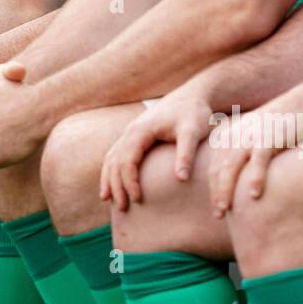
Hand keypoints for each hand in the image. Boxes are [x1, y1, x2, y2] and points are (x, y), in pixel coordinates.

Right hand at [100, 83, 216, 211]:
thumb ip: (186, 154)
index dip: (129, 181)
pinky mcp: (136, 135)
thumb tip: (181, 179)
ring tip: (108, 200)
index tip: (138, 200)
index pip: (128, 160)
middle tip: (123, 208)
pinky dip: (111, 169)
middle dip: (116, 185)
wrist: (193, 95)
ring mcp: (131, 132)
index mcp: (141, 130)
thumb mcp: (193, 131)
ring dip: (109, 178)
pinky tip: (113, 183)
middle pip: (115, 161)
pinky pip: (116, 154)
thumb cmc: (194, 113)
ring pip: (111, 157)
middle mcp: (131, 130)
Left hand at [207, 107, 290, 217]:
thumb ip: (244, 157)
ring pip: (231, 166)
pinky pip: (258, 161)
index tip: (217, 209)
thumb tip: (242, 185)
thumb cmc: (279, 129)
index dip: (213, 189)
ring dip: (226, 189)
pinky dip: (254, 178)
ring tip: (225, 210)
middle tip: (218, 215)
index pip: (215, 167)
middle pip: (219, 169)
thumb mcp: (255, 139)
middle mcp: (234, 136)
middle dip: (217, 193)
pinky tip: (253, 196)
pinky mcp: (267, 138)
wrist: (301, 107)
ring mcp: (249, 137)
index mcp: (228, 137)